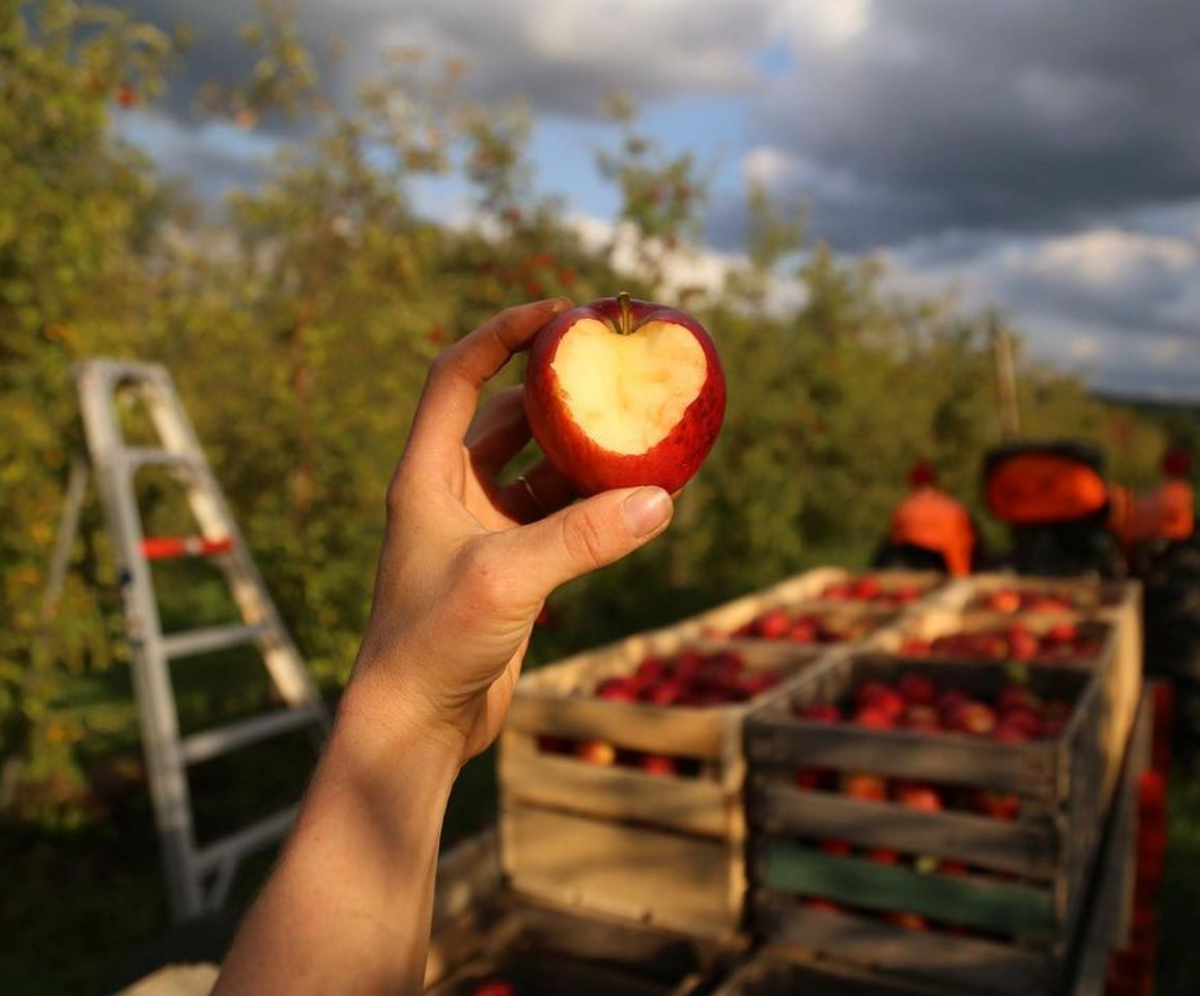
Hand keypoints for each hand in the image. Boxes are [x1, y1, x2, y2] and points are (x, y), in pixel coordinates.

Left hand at [344, 298, 673, 761]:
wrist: (415, 724)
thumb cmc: (434, 643)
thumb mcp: (509, 578)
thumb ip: (583, 537)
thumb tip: (662, 499)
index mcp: (426, 475)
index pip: (457, 376)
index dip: (502, 333)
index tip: (559, 313)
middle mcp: (450, 493)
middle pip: (507, 416)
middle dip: (557, 392)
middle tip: (611, 369)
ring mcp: (480, 530)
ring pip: (537, 470)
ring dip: (582, 453)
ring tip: (637, 431)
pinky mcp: (507, 567)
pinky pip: (555, 517)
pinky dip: (592, 505)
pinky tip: (636, 500)